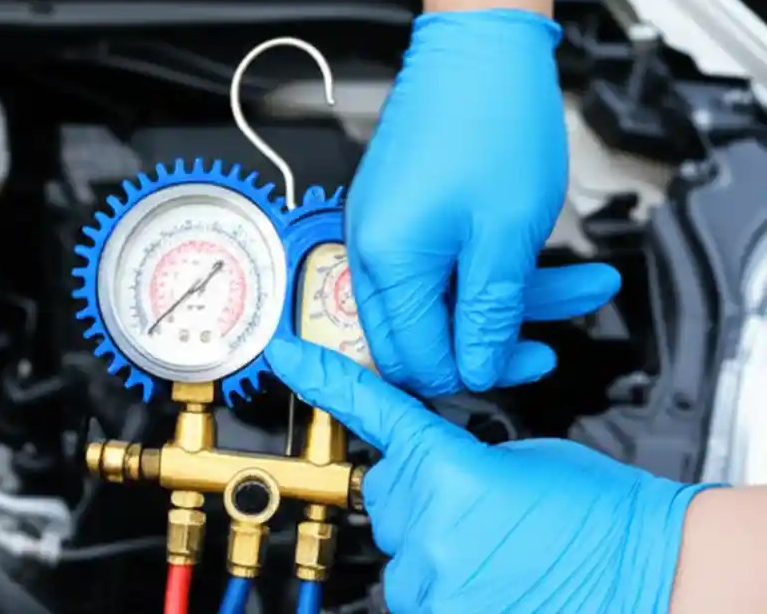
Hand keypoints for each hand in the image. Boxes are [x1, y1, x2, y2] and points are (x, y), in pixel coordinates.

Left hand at [265, 336, 714, 613]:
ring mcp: (432, 579)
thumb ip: (457, 456)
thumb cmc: (605, 516)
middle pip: (385, 494)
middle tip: (479, 508)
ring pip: (399, 548)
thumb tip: (427, 465)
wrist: (657, 573)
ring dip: (433, 547)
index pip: (371, 411)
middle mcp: (426, 523)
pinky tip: (492, 579)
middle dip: (417, 494)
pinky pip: (418, 594)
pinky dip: (447, 585)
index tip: (288, 356)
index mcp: (446, 465)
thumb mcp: (524, 457)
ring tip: (496, 551)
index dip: (323, 380)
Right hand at [348, 9, 620, 396]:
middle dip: (485, 344)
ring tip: (577, 287)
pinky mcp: (399, 213)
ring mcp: (383, 229)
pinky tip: (541, 260)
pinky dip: (488, 269)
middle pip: (418, 337)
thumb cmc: (492, 122)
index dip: (472, 372)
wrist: (480, 47)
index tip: (524, 361)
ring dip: (506, 302)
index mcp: (388, 262)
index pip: (416, 359)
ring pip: (439, 300)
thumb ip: (489, 315)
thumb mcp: (506, 236)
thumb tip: (476, 370)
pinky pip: (439, 265)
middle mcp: (370, 249)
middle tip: (541, 344)